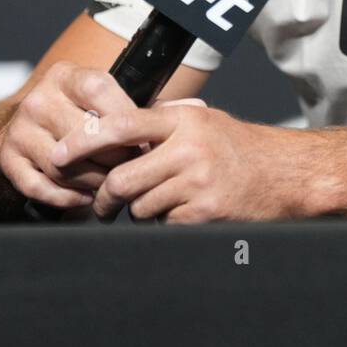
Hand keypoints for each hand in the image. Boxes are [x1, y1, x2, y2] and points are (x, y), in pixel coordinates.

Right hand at [0, 62, 139, 209]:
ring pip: (64, 167)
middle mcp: (39, 99)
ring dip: (93, 183)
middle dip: (115, 160)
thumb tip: (176, 117)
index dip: (126, 122)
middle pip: (85, 136)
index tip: (143, 142)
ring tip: (110, 186)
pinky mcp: (6, 158)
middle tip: (131, 170)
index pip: (100, 93)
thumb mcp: (97, 97)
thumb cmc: (76, 113)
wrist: (25, 126)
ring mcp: (20, 129)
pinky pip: (41, 187)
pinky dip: (68, 198)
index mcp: (66, 76)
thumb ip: (128, 106)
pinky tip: (85, 198)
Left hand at [51, 100, 322, 223]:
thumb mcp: (204, 120)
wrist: (287, 173)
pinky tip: (186, 214)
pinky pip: (165, 226)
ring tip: (162, 204)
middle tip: (99, 205)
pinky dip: (167, 225)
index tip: (59, 154)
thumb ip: (165, 121)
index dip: (83, 141)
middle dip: (105, 198)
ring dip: (141, 213)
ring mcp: (198, 182)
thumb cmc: (242, 147)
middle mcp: (189, 148)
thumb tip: (112, 122)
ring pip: (140, 208)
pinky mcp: (206, 213)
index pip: (121, 125)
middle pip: (121, 179)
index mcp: (184, 120)